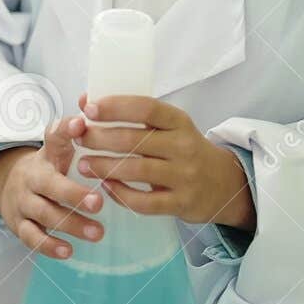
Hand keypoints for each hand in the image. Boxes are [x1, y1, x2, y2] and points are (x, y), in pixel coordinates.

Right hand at [0, 116, 103, 259]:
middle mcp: (31, 178)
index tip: (80, 125)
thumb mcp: (57, 149)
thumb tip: (85, 111)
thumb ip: (71, 133)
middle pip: (49, 185)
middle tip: (98, 203)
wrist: (8, 186)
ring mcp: (23, 203)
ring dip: (70, 224)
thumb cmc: (46, 168)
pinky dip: (48, 245)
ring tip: (97, 233)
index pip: (53, 139)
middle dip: (73, 195)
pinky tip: (68, 251)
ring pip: (44, 214)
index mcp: (45, 156)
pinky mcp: (19, 225)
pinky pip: (31, 237)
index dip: (65, 131)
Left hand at [76, 94, 255, 229]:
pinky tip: (106, 186)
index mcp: (179, 122)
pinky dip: (120, 194)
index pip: (146, 108)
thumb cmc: (183, 150)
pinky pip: (143, 202)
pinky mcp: (181, 202)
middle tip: (78, 139)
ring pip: (135, 170)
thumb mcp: (167, 128)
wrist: (225, 184)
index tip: (88, 108)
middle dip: (98, 138)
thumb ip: (132, 116)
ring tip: (82, 164)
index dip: (115, 107)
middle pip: (133, 140)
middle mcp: (184, 146)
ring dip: (103, 166)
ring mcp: (185, 176)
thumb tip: (85, 100)